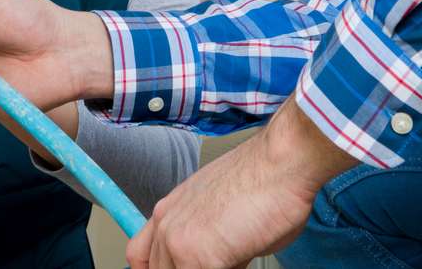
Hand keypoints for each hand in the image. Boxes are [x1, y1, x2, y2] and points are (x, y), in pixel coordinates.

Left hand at [126, 97, 355, 268]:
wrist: (280, 163)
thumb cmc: (265, 182)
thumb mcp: (220, 215)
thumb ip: (207, 243)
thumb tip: (220, 261)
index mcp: (169, 211)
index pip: (140, 258)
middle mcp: (166, 224)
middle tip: (224, 262)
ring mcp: (178, 241)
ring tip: (237, 256)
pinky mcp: (196, 258)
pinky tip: (241, 260)